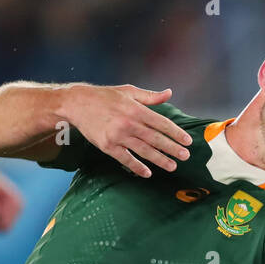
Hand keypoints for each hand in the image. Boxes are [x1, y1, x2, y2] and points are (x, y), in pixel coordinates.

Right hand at [64, 84, 191, 177]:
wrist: (77, 103)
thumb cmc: (104, 96)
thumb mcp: (128, 91)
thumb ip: (150, 96)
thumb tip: (169, 93)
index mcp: (136, 109)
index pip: (161, 123)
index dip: (176, 133)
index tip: (187, 141)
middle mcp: (128, 123)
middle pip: (155, 139)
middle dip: (172, 149)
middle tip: (185, 156)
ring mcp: (118, 136)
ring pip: (143, 151)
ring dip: (159, 160)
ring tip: (172, 166)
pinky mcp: (108, 146)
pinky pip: (126, 159)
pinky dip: (137, 167)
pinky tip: (148, 172)